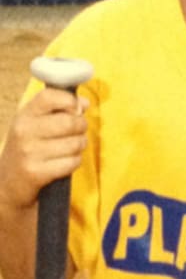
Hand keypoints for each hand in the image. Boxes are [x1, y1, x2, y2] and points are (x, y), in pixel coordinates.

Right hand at [0, 88, 87, 212]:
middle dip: (81, 127)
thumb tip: (84, 103)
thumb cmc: (29, 147)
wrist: (8, 181)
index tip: (75, 108)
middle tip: (76, 132)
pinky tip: (63, 162)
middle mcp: (24, 131)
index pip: (49, 97)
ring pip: (76, 143)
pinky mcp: (36, 172)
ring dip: (79, 146)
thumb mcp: (35, 123)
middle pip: (70, 122)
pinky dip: (74, 162)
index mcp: (24, 115)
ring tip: (68, 148)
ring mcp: (29, 153)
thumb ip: (59, 109)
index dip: (70, 100)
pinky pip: (73, 162)